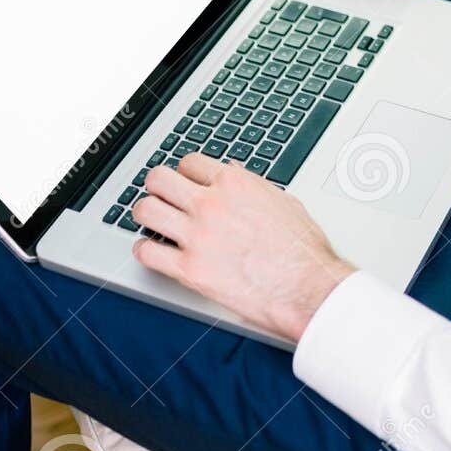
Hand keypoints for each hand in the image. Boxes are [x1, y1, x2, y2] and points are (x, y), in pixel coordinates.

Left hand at [130, 153, 354, 341]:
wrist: (305, 287)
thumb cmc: (302, 250)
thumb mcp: (284, 202)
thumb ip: (254, 186)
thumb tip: (237, 176)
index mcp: (235, 184)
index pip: (190, 163)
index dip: (187, 172)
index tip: (186, 181)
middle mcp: (210, 205)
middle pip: (159, 179)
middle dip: (158, 186)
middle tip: (162, 196)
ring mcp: (196, 236)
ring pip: (145, 211)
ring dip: (146, 214)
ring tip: (153, 220)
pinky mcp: (189, 269)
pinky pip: (147, 253)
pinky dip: (144, 251)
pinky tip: (152, 251)